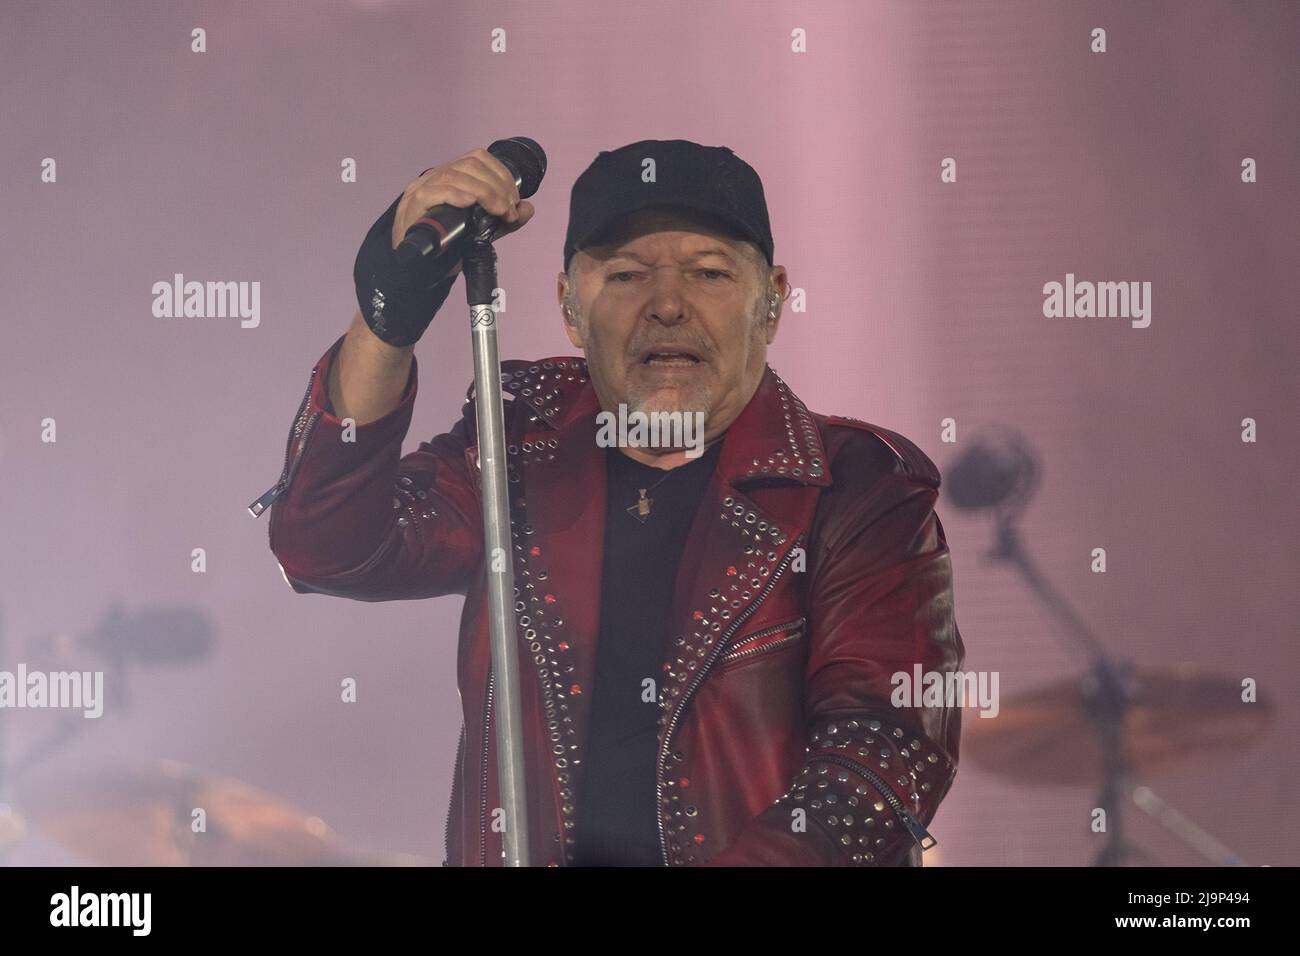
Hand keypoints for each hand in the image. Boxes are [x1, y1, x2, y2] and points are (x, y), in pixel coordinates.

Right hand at [391, 148, 537, 276]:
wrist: (419, 270)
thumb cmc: (447, 246)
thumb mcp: (481, 230)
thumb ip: (503, 220)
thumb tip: (528, 208)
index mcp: (451, 177)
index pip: (477, 158)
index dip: (500, 174)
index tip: (513, 199)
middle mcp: (435, 177)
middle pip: (468, 164)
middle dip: (496, 185)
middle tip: (508, 210)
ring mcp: (421, 189)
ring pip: (452, 175)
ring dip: (483, 191)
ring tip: (498, 211)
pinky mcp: (412, 207)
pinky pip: (432, 192)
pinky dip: (454, 194)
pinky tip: (469, 203)